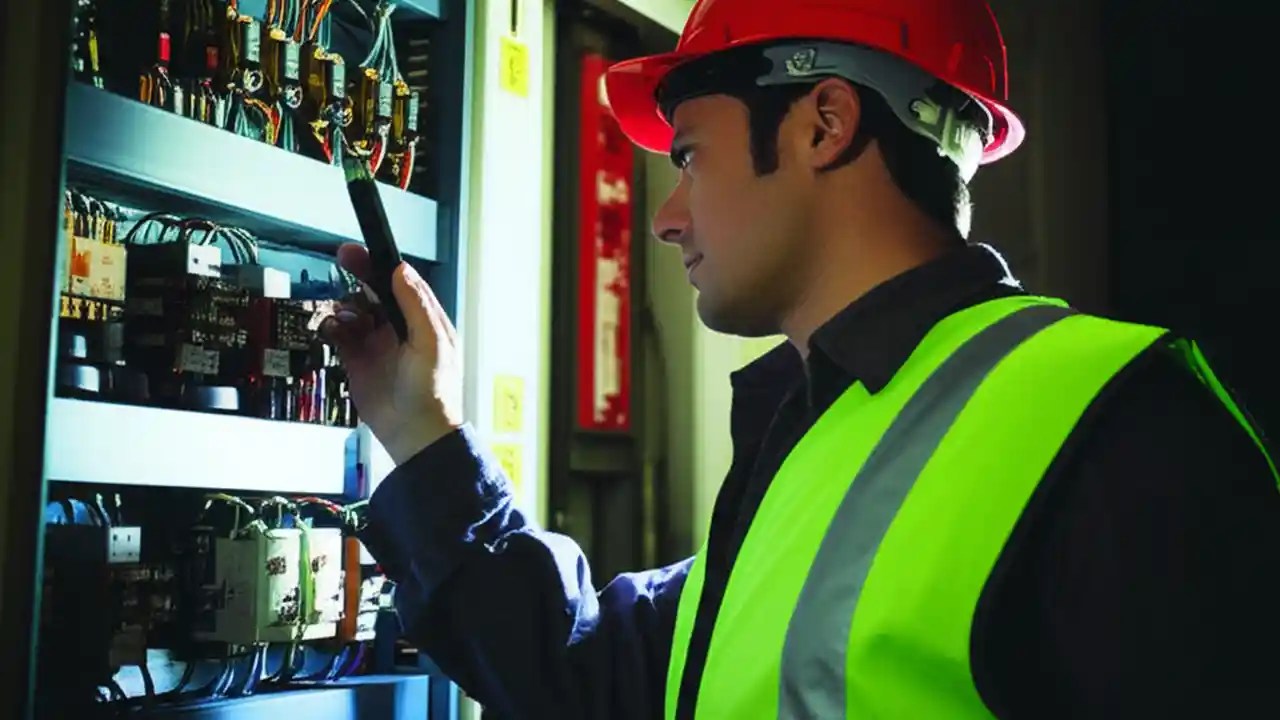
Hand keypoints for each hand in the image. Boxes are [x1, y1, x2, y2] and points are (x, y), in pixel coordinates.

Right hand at [320, 243, 463, 463]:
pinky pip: (339, 335)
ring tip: (345, 315)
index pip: (399, 282)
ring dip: (345, 306)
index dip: (379, 263)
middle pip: (373, 291)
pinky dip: (332, 328)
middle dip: (358, 274)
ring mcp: (376, 343)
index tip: (360, 251)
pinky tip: (333, 329)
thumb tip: (402, 270)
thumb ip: (417, 305)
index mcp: (422, 319)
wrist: (414, 434)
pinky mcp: (357, 361)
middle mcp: (398, 327)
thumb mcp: (431, 343)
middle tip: (341, 260)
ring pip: (354, 310)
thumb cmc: (433, 392)